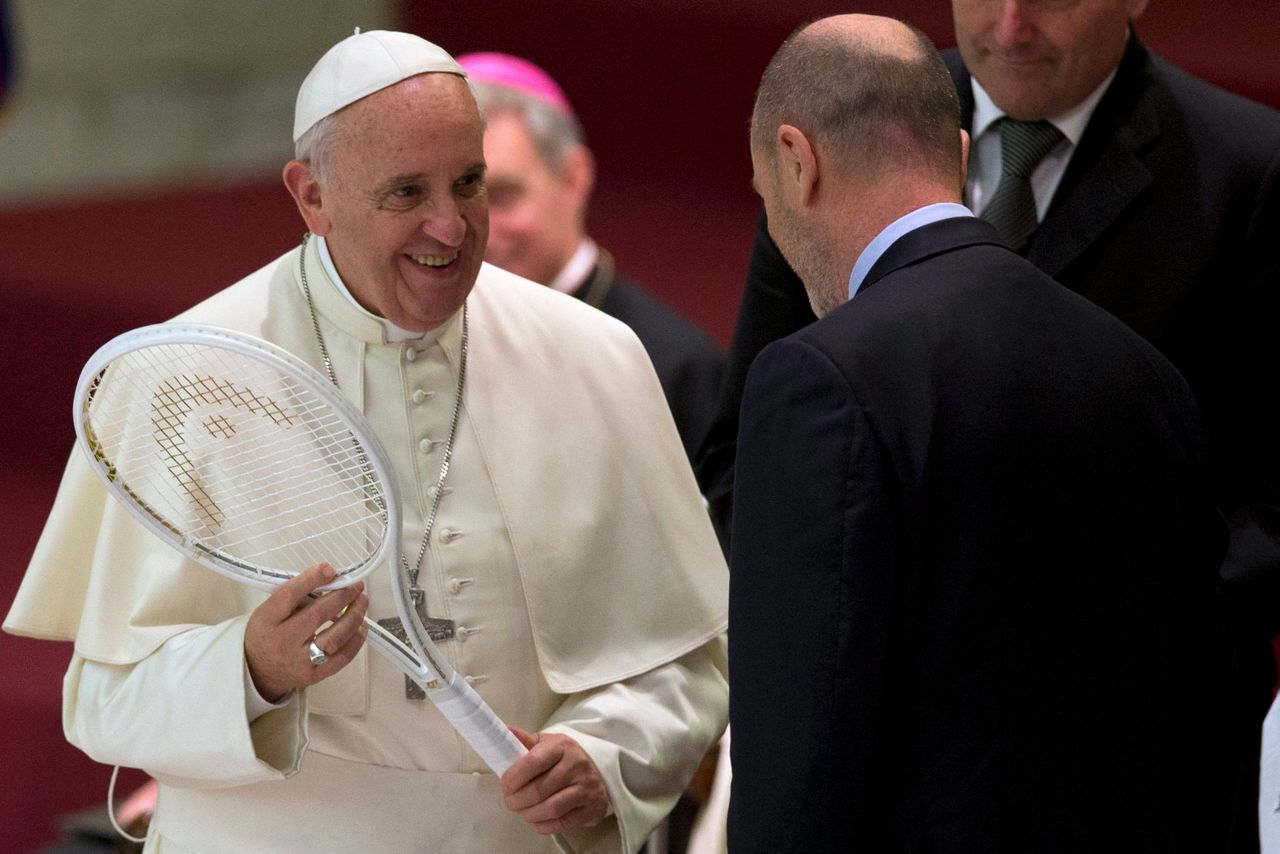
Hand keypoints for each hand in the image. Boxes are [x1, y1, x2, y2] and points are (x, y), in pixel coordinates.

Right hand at [244, 562, 368, 701]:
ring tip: (363, 601)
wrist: (258, 672)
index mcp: (267, 620)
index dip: (312, 580)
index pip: (289, 596)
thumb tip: (329, 578)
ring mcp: (299, 662)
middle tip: (356, 585)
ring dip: (354, 617)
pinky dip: (356, 641)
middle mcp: (282, 642)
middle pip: (317, 615)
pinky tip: (361, 626)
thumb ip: (294, 595)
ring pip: (334, 638)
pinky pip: (341, 659)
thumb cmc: (267, 633)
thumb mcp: (269, 611)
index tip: (330, 569)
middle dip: (342, 596)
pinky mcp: (314, 676)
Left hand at [500, 727, 609, 834]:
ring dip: (528, 814)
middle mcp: (577, 765)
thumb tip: (503, 730)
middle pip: (539, 790)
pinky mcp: (592, 808)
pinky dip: (542, 825)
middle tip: (509, 801)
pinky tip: (535, 820)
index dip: (513, 777)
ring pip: (550, 809)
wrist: (596, 772)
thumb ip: (523, 741)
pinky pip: (562, 823)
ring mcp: (587, 788)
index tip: (504, 785)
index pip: (533, 761)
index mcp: (562, 745)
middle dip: (517, 800)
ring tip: (521, 811)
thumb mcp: (545, 743)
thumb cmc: (563, 758)